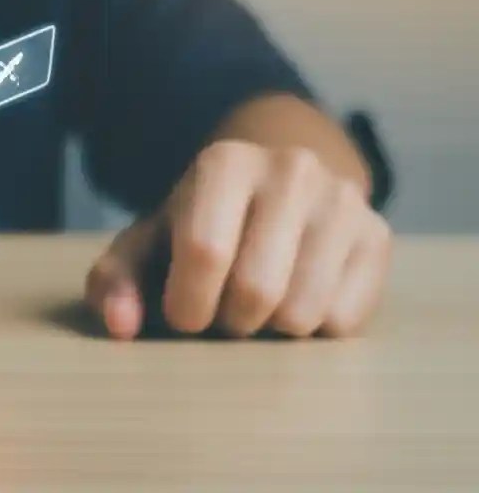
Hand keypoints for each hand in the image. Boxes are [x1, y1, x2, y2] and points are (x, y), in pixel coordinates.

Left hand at [85, 140, 392, 339]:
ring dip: (271, 329)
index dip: (186, 304)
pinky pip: (344, 321)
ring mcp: (342, 200)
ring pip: (303, 312)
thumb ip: (114, 281)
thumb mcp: (147, 244)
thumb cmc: (199, 227)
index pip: (204, 252)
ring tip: (259, 300)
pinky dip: (313, 328)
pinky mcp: (378, 236)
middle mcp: (290, 170)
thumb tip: (119, 326)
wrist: (278, 187)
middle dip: (229, 320)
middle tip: (224, 308)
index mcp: (223, 163)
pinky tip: (299, 295)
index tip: (182, 313)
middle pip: (257, 289)